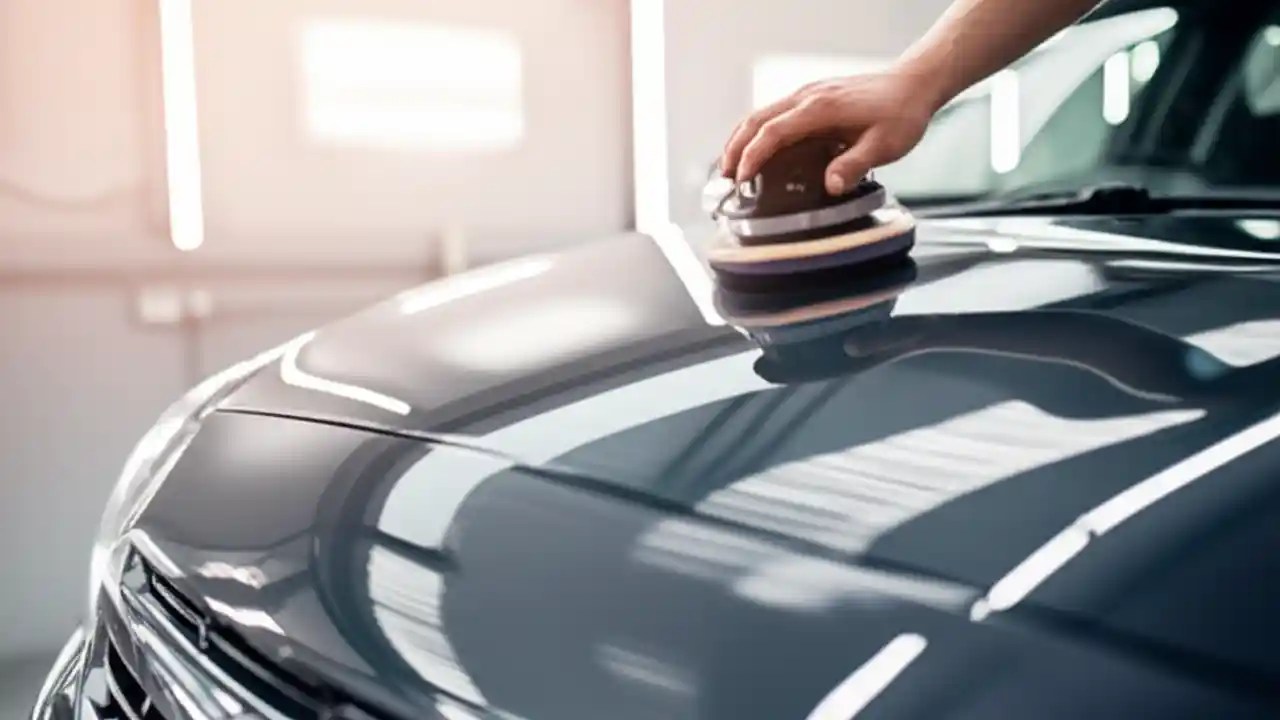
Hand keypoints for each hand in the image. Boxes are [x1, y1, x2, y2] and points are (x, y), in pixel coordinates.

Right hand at [719, 69, 939, 194]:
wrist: (914, 84)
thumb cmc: (902, 113)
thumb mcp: (885, 145)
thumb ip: (855, 165)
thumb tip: (830, 186)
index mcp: (821, 109)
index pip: (773, 132)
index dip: (753, 156)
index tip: (742, 178)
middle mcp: (809, 97)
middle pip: (757, 119)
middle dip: (735, 148)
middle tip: (725, 177)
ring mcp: (809, 95)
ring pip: (762, 114)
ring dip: (743, 138)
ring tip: (733, 165)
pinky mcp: (814, 98)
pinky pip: (776, 113)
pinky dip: (759, 131)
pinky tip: (759, 148)